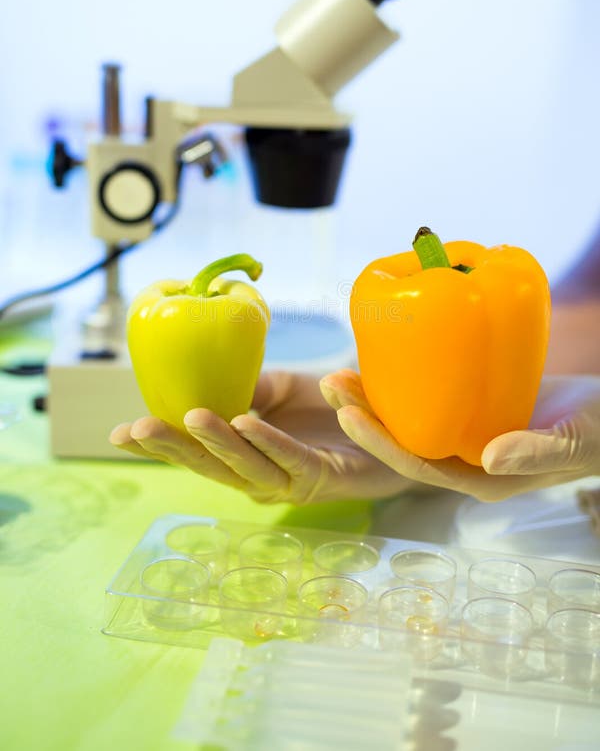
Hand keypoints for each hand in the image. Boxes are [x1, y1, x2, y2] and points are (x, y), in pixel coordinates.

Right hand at [109, 370, 414, 503]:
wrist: (388, 424)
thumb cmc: (329, 410)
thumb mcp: (281, 390)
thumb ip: (248, 389)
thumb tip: (212, 383)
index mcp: (244, 455)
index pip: (193, 452)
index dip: (157, 445)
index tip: (117, 433)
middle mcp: (261, 476)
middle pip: (210, 466)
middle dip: (173, 448)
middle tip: (137, 428)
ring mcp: (291, 482)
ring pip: (246, 469)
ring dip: (218, 444)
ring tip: (190, 417)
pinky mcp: (325, 478)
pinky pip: (293, 461)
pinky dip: (269, 443)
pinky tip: (247, 423)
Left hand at [326, 372, 599, 501]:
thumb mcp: (574, 441)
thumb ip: (536, 452)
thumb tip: (489, 458)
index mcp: (482, 479)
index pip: (420, 466)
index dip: (382, 443)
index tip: (348, 415)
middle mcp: (466, 461)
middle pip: (403, 443)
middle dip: (363, 417)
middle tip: (330, 382)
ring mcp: (466, 436)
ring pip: (410, 421)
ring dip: (373, 399)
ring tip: (339, 372)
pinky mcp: (471, 411)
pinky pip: (429, 400)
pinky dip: (404, 382)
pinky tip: (383, 357)